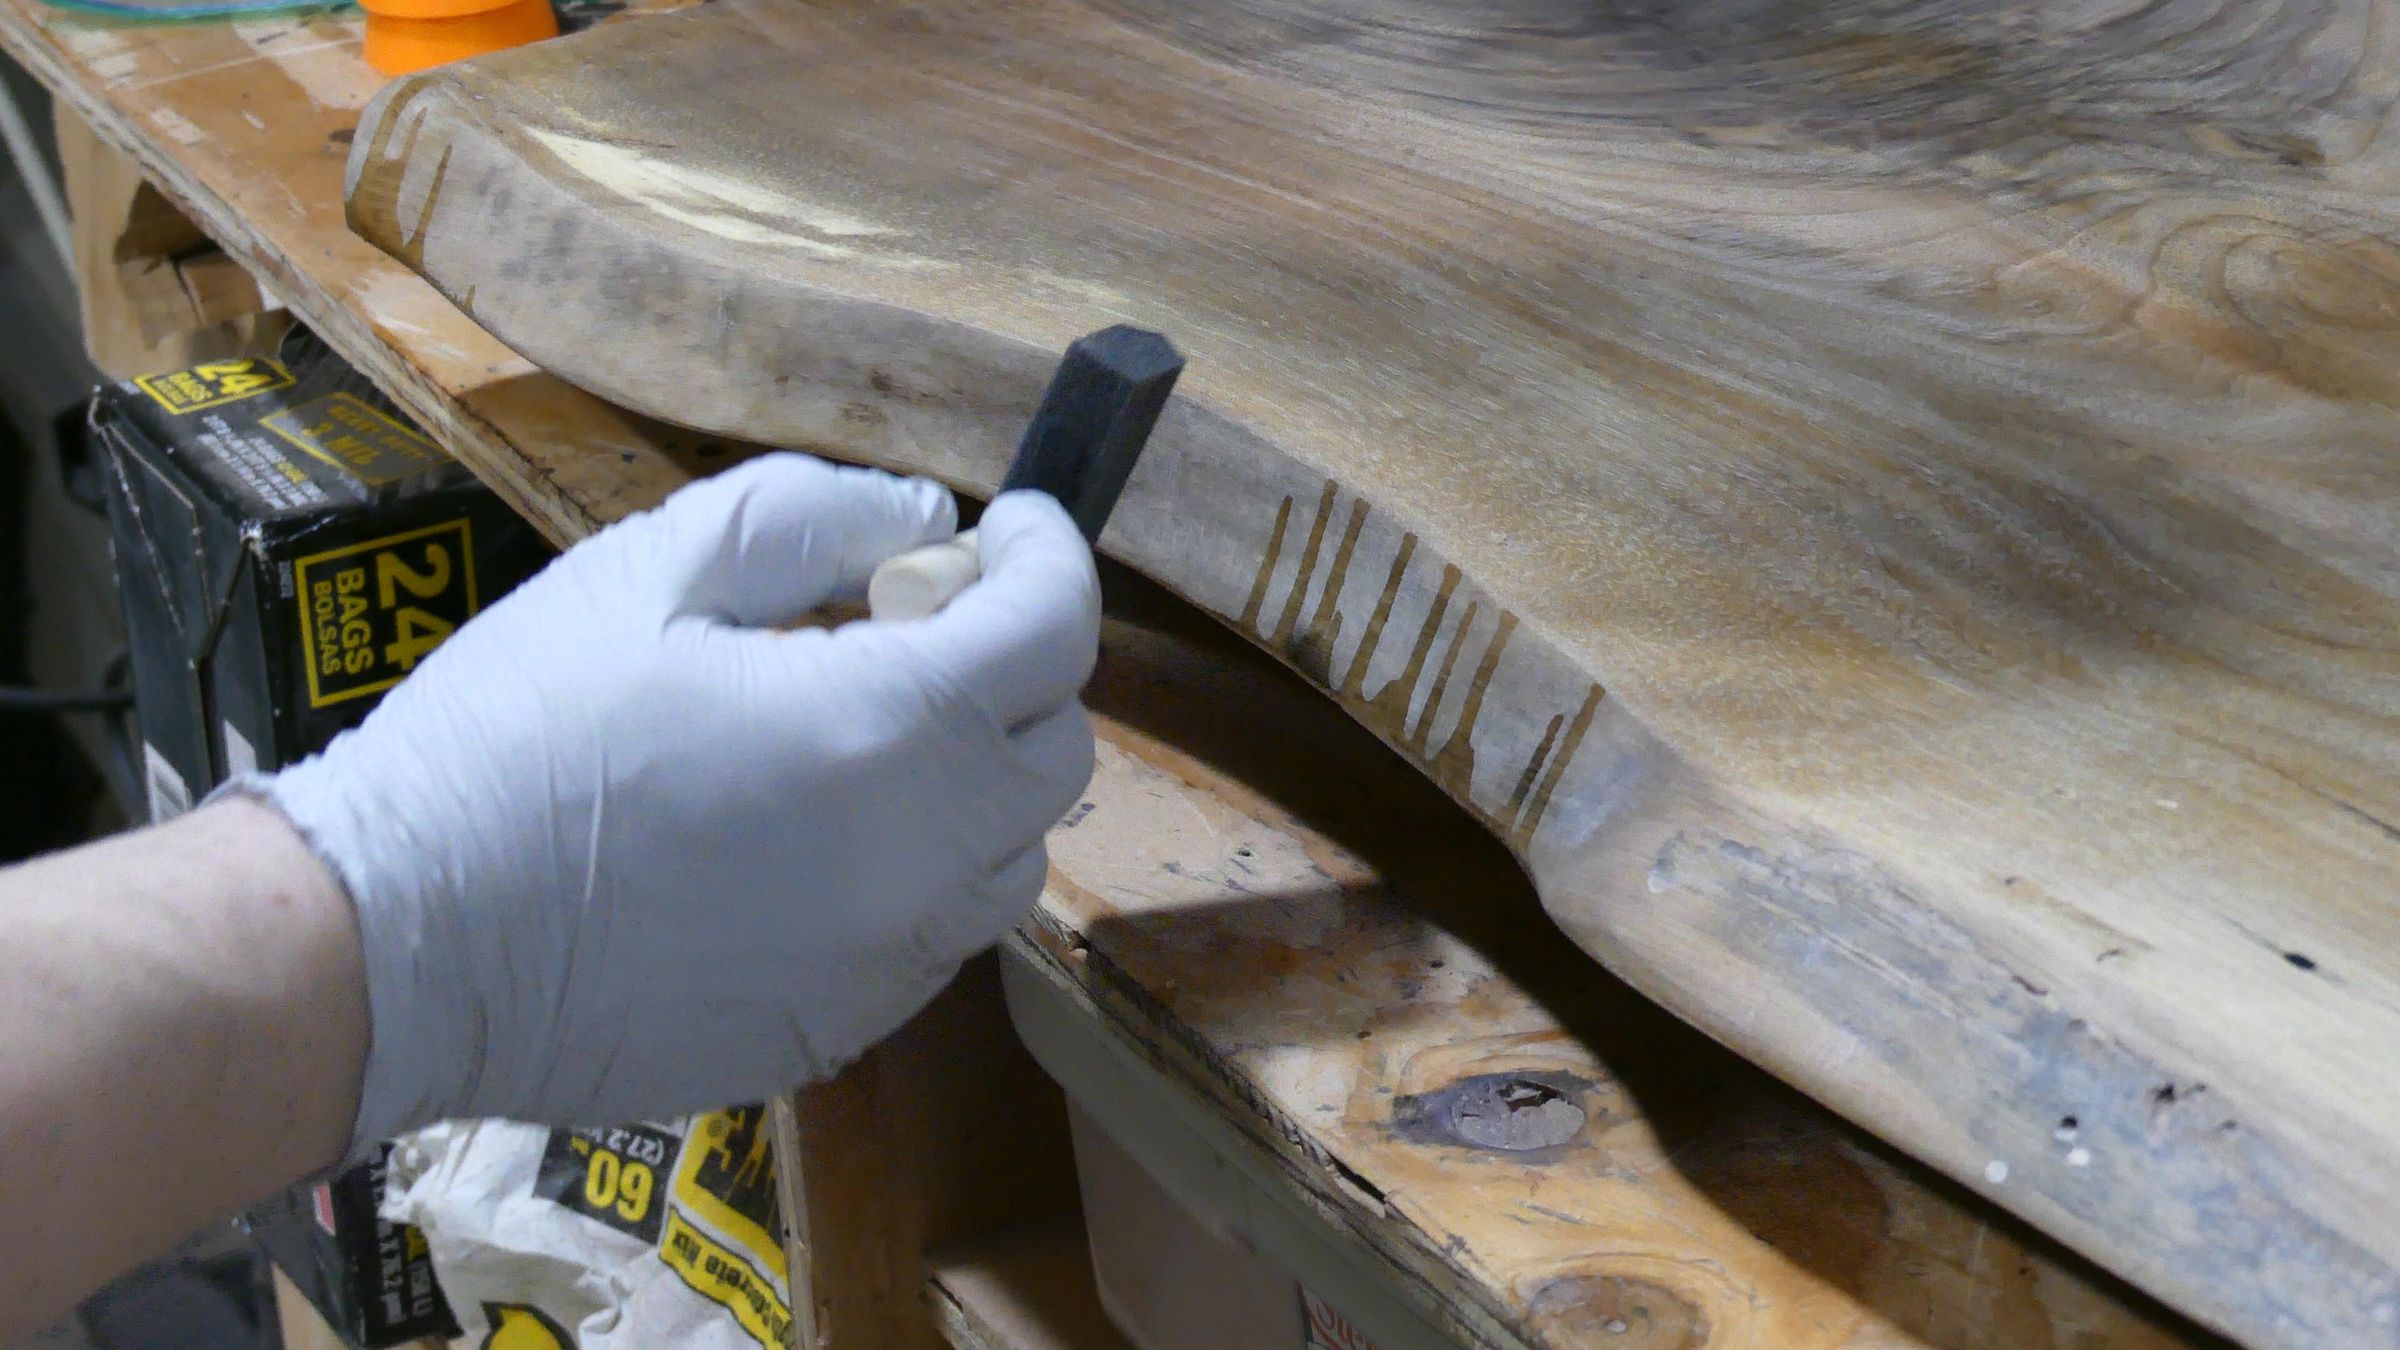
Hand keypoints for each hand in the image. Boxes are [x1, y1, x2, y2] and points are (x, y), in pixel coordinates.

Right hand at [257, 454, 1098, 1153]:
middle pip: (1057, 749)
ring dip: (975, 778)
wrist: (401, 945)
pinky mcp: (843, 1029)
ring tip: (860, 734)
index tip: (1014, 524)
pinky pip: (936, 936)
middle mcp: (922, 858)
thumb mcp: (646, 572)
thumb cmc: (511, 737)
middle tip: (904, 625)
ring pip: (1010, 855)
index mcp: (887, 727)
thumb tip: (921, 521)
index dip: (1048, 557)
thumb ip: (810, 520)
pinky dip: (918, 870)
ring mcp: (891, 962)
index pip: (1055, 629)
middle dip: (1014, 666)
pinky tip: (812, 836)